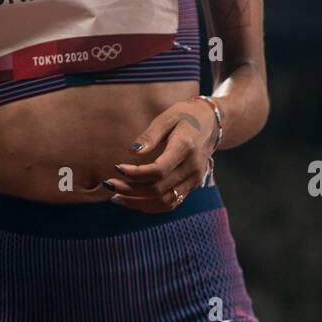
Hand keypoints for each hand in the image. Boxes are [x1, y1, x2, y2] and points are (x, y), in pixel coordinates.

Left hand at [100, 100, 219, 213]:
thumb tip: (132, 151)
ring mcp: (194, 179)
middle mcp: (192, 168)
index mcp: (186, 147)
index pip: (159, 170)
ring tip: (116, 197)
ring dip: (138, 203)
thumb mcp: (167, 117)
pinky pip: (171, 203)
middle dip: (131, 190)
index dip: (136, 173)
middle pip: (159, 189)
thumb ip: (150, 135)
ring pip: (164, 202)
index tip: (117, 167)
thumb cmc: (186, 116)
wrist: (212, 123)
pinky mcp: (192, 186)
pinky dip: (150, 206)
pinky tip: (132, 200)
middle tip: (109, 184)